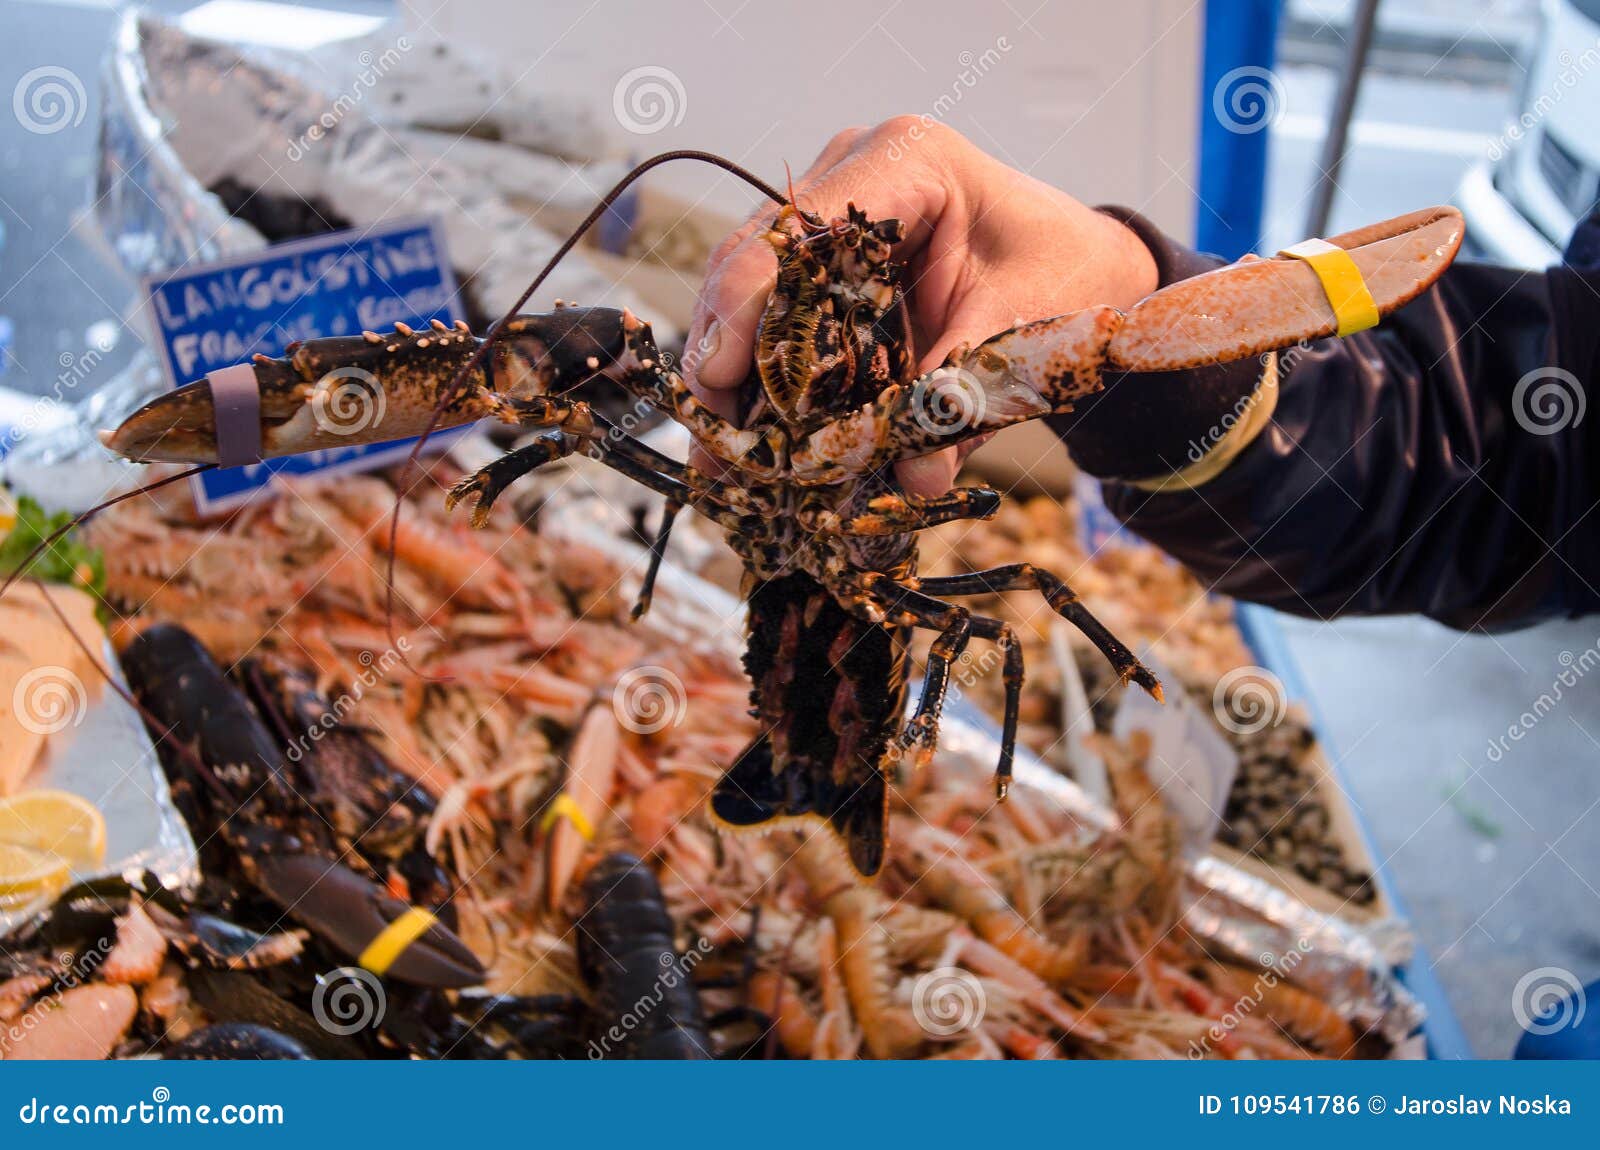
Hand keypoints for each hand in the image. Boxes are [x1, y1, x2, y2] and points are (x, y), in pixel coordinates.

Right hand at [683, 117, 1158, 494]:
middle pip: (757, 255)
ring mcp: (828, 207)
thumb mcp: (1023, 331)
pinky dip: (758, 373)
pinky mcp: (822, 255)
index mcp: (909, 160)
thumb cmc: (1062, 275)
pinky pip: (772, 310)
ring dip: (729, 368)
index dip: (751, 300)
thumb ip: (963, 397)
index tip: (722, 374)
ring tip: (718, 449)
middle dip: (725, 347)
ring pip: (748, 284)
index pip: (803, 226)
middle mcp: (852, 168)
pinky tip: (742, 432)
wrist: (1082, 266)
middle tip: (713, 432)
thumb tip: (917, 477)